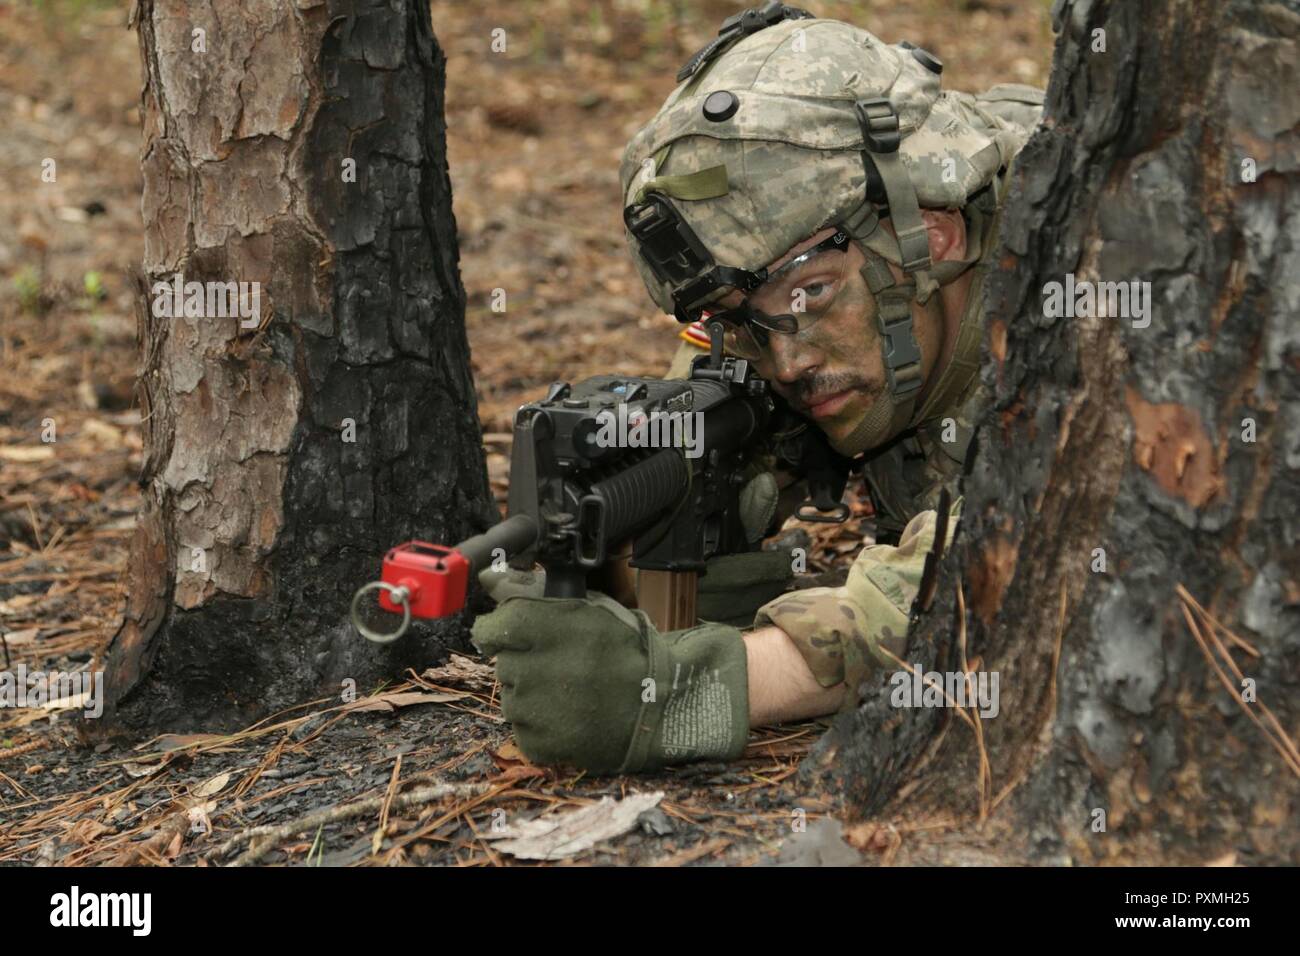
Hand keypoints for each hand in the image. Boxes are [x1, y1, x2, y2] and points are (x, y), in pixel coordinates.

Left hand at [471, 592, 748, 772]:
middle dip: (524, 661)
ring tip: (569, 691)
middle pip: (503, 663)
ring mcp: (541, 711)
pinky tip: (568, 715)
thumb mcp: (587, 606)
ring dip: (531, 693)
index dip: (500, 630)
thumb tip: (487, 578)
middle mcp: (545, 668)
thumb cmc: (622, 648)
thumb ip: (532, 590)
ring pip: (511, 698)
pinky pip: (522, 730)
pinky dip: (539, 724)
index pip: (494, 627)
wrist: (660, 705)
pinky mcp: (543, 744)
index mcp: (555, 626)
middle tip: (559, 663)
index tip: (515, 635)